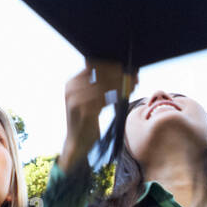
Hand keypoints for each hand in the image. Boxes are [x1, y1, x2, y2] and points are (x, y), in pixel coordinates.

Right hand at [57, 59, 125, 173]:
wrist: (78, 141)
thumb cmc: (89, 117)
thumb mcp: (91, 96)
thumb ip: (100, 82)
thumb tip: (121, 67)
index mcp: (72, 82)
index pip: (94, 66)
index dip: (112, 65)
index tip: (129, 66)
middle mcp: (71, 88)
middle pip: (100, 74)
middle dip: (119, 73)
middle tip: (135, 75)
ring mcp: (75, 99)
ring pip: (104, 85)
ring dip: (121, 83)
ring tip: (134, 83)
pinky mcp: (83, 111)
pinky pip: (105, 98)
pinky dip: (118, 95)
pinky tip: (126, 94)